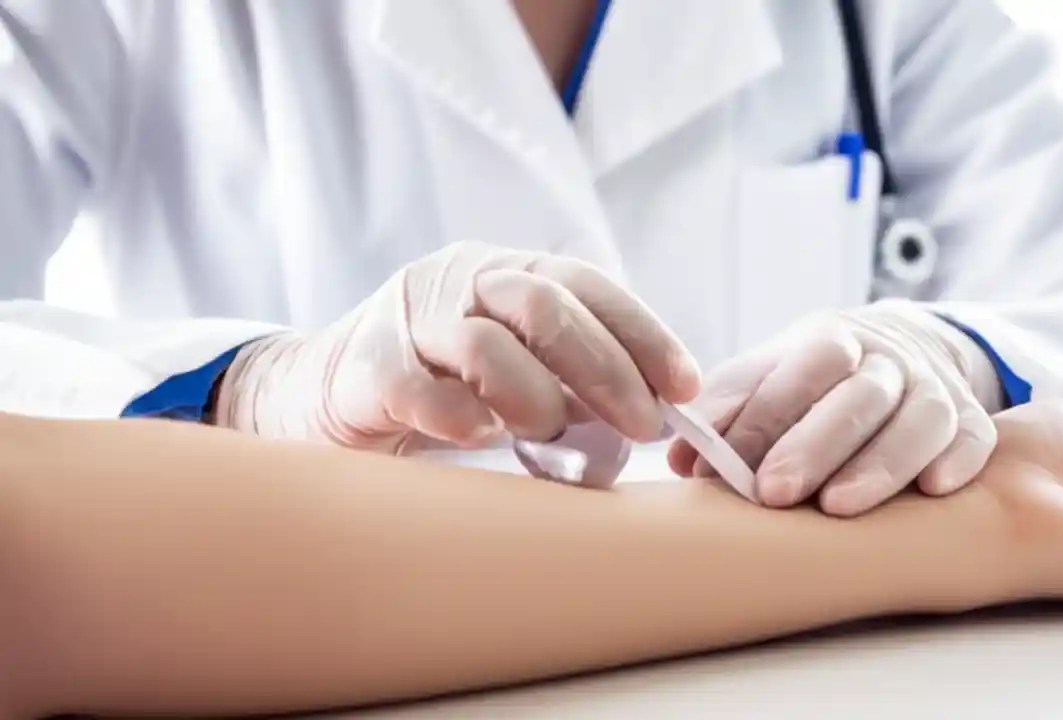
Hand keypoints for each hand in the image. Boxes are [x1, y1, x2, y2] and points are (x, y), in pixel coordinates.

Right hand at [213, 242, 700, 451]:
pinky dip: (457, 414)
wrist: (326, 391)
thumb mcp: (517, 367)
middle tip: (643, 425)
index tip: (685, 387)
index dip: (643, 332)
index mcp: (508, 271)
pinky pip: (414, 387)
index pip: (587, 285)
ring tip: (554, 432)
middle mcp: (462, 280)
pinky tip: (481, 438)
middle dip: (607, 368)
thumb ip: (574, 378)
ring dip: (537, 393)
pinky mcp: (365, 367)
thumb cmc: (443, 383)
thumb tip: (655, 413)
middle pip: (544, 305)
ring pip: (484, 341)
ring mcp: (409, 319)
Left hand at [668, 301, 1001, 516]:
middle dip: (815, 446)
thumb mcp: (769, 376)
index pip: (802, 369)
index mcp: (830, 340)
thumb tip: (681, 459)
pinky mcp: (971, 419)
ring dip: (880, 464)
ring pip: (918, 419)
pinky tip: (935, 490)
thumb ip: (728, 411)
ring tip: (839, 508)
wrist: (904, 348)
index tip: (734, 467)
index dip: (768, 416)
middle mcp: (888, 359)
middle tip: (775, 494)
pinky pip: (975, 437)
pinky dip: (958, 461)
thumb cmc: (816, 379)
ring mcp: (935, 387)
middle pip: (858, 397)